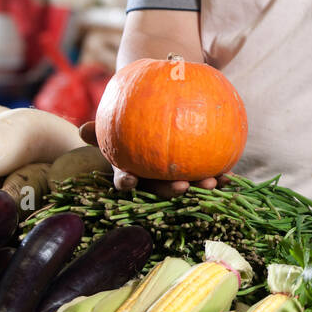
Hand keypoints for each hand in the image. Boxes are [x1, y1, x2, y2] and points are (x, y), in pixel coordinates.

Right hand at [78, 122, 223, 197]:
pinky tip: (230, 173)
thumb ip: (99, 129)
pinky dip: (218, 174)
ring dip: (200, 186)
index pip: (124, 180)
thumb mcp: (111, 126)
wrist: (147, 121)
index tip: (131, 181)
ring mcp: (172, 178)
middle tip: (183, 186)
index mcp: (129, 171)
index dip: (127, 183)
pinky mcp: (192, 172)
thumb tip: (81, 129)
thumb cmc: (125, 126)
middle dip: (171, 190)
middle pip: (160, 188)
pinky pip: (206, 174)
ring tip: (213, 182)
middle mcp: (151, 180)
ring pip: (187, 184)